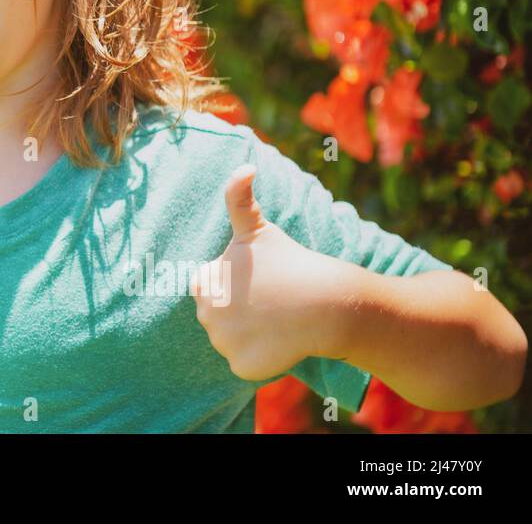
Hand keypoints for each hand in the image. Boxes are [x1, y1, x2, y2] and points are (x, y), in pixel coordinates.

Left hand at [189, 163, 357, 380]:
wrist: (329, 303)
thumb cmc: (291, 261)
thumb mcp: (257, 227)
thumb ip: (238, 196)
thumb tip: (243, 166)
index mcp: (203, 282)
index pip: (207, 285)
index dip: (233, 281)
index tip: (257, 278)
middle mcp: (206, 315)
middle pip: (216, 314)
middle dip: (238, 306)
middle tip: (269, 298)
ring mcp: (224, 344)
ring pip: (230, 338)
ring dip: (249, 330)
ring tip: (276, 316)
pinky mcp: (243, 367)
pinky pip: (244, 361)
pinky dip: (260, 355)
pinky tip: (279, 339)